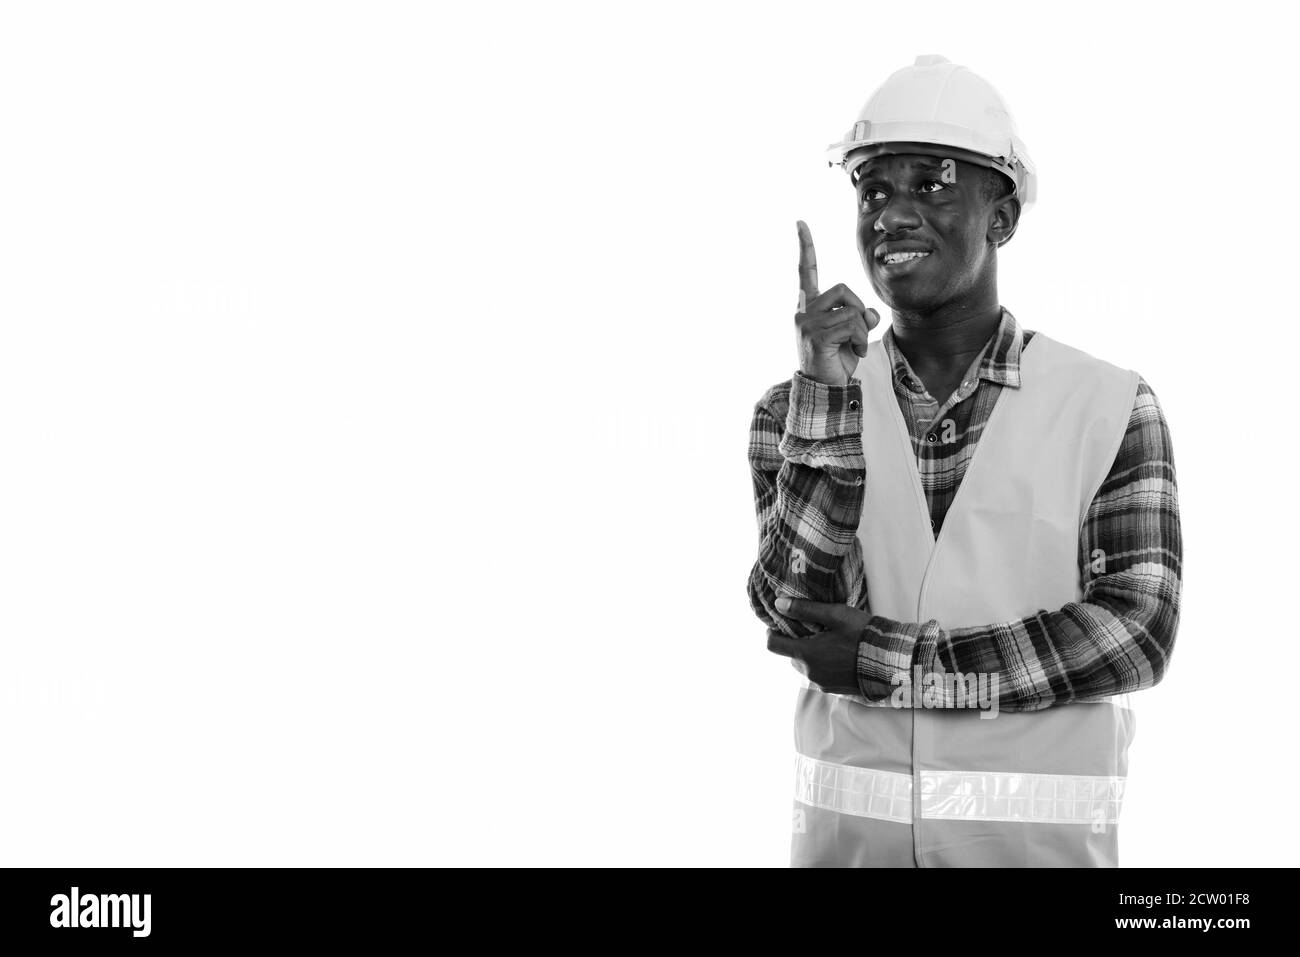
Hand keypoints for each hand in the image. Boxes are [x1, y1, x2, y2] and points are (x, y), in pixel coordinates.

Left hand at [766, 597, 874, 694]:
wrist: (892, 662)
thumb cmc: (864, 635)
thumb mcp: (835, 615)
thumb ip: (805, 609)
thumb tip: (778, 604)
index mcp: (806, 654)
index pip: (773, 645)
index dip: (773, 632)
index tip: (782, 622)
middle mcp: (810, 673)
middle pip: (791, 655)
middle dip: (797, 641)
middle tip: (814, 628)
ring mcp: (823, 683)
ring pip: (807, 665)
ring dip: (812, 654)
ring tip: (831, 640)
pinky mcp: (835, 690)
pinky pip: (821, 675)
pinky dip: (825, 664)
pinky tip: (842, 654)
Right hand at [795, 220, 879, 384]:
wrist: (824, 391)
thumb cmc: (835, 363)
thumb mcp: (852, 335)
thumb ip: (860, 318)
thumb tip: (869, 314)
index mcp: (810, 307)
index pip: (806, 272)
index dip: (805, 247)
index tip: (800, 223)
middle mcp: (803, 311)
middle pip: (843, 289)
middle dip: (859, 309)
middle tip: (858, 333)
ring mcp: (806, 322)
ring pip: (851, 309)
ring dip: (861, 330)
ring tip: (854, 348)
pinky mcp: (815, 334)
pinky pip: (851, 324)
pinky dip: (859, 339)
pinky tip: (853, 353)